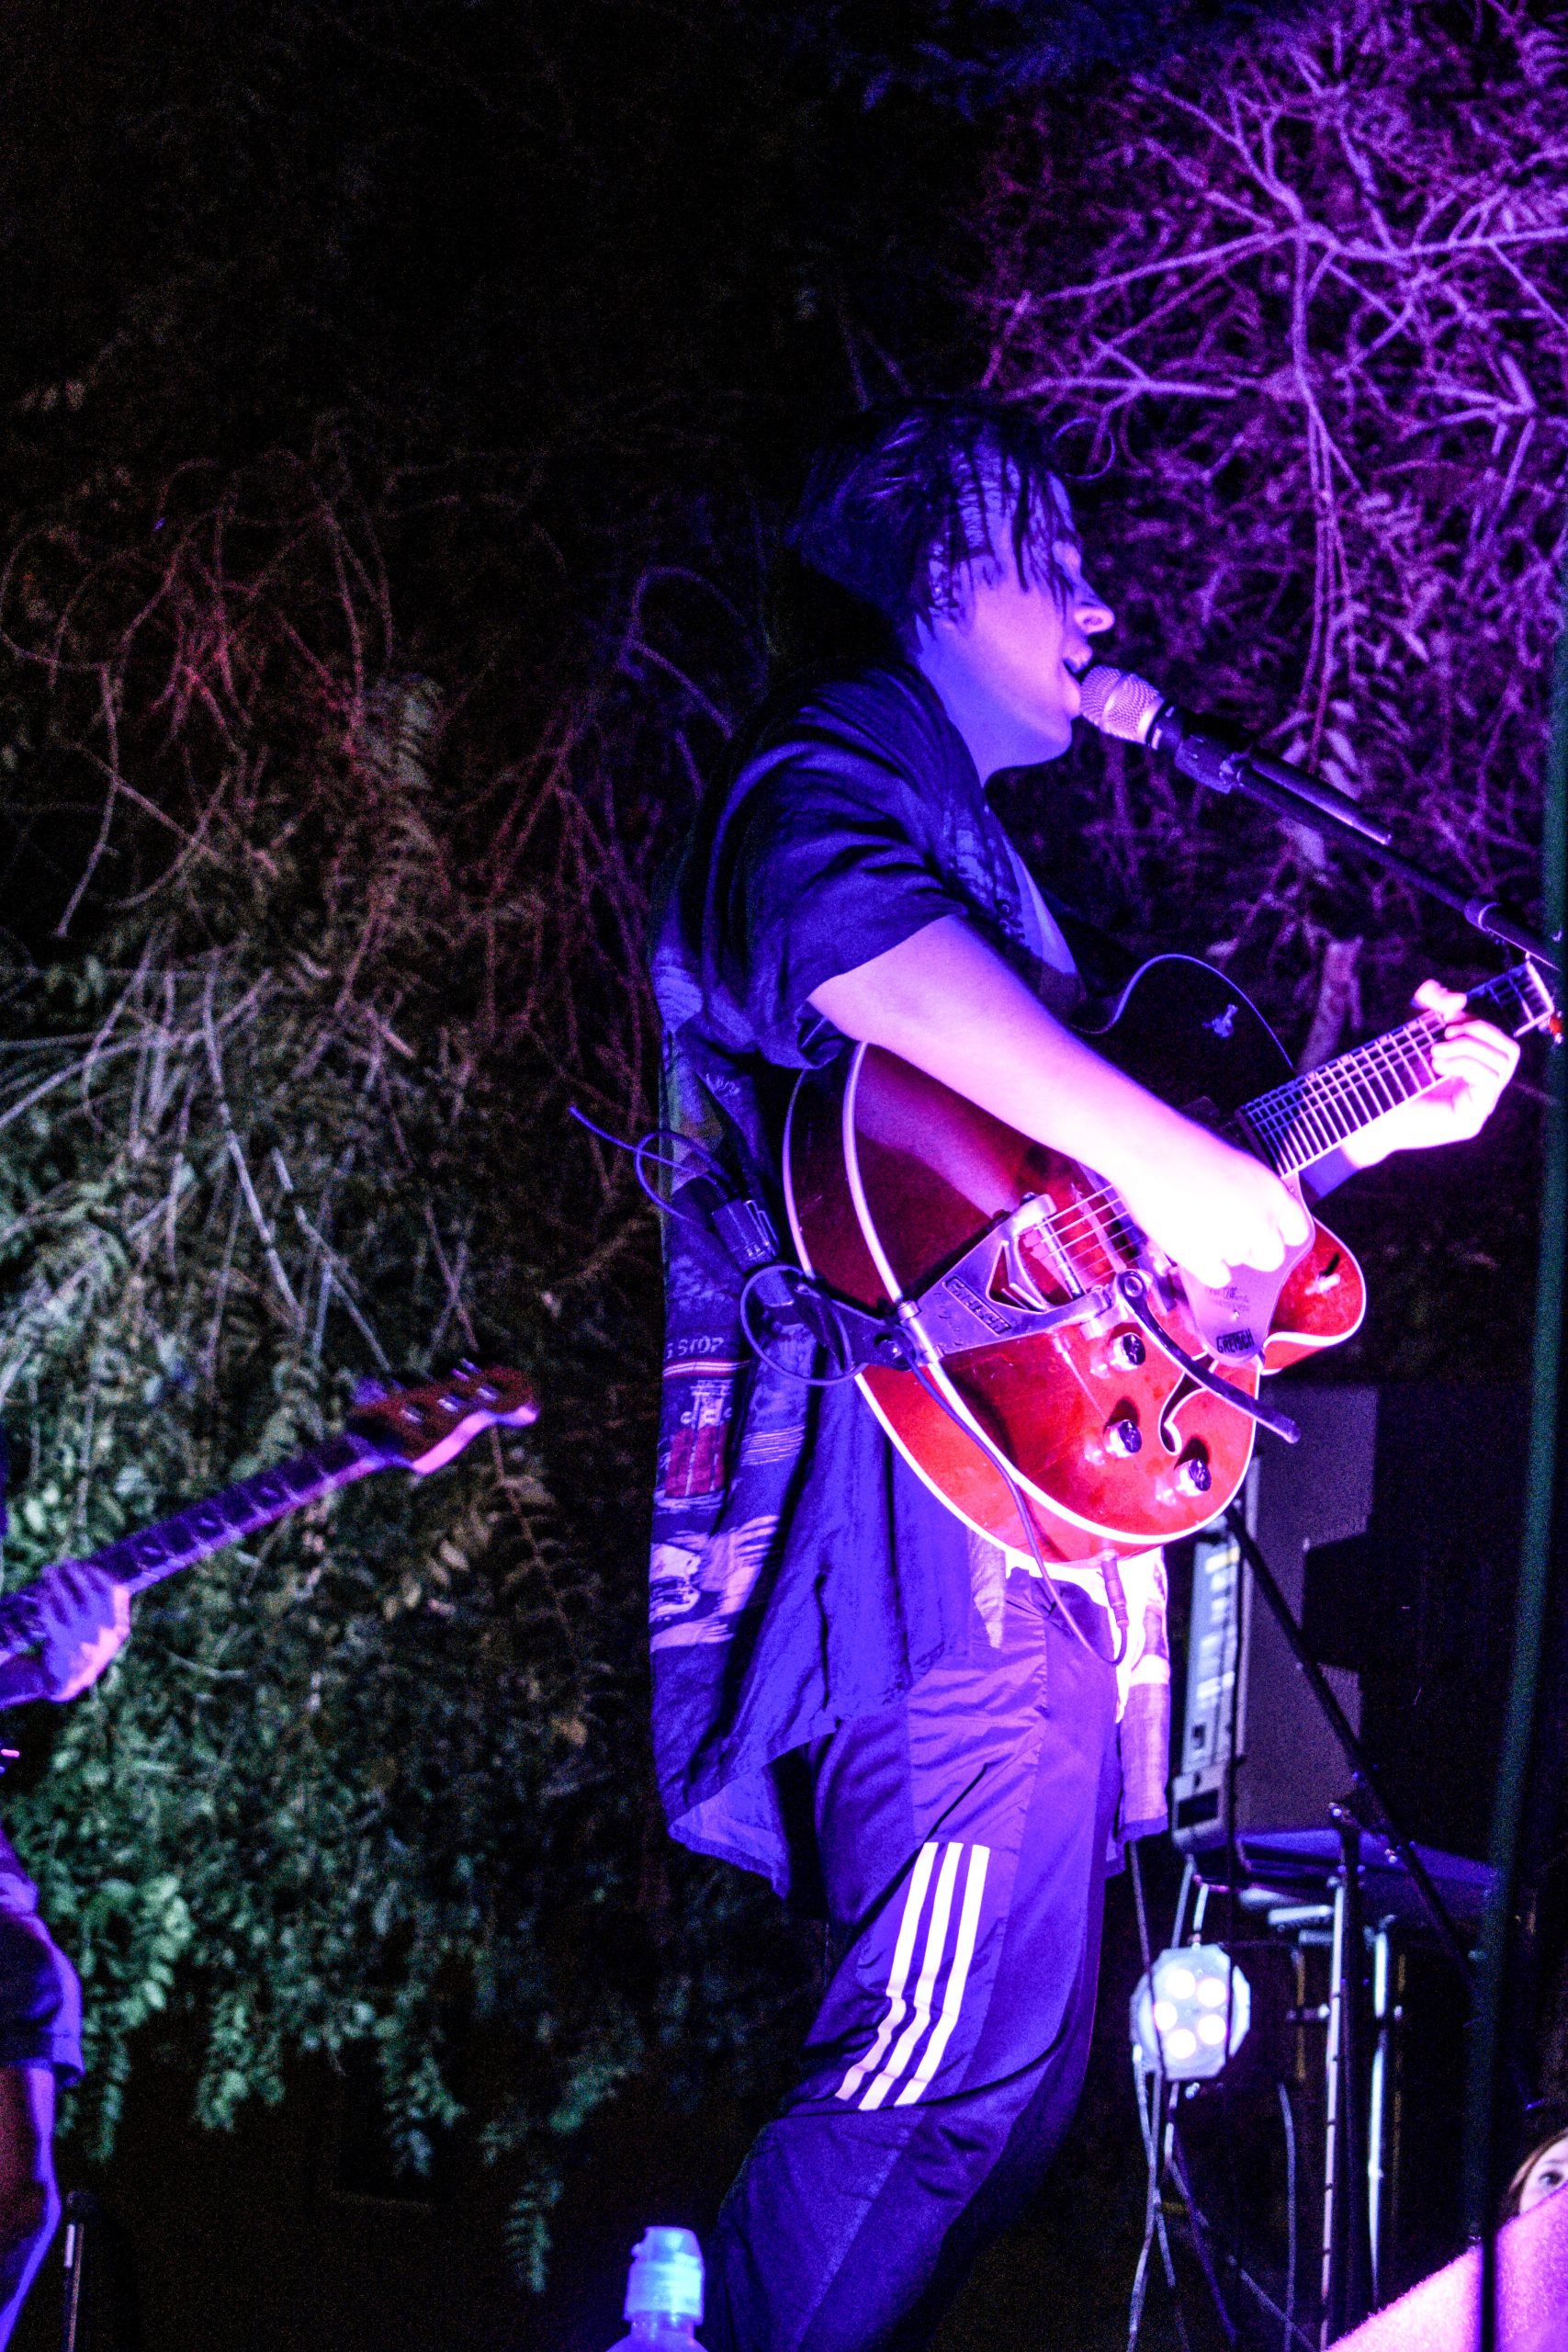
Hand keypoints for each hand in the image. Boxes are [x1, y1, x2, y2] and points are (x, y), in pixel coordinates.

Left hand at [31, 1562, 130, 1701]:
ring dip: (57, 1582)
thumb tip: (100, 1570)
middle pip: (91, 1594)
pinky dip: (45, 1600)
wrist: (66, 1680)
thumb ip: (110, 1606)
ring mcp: (81, 1641)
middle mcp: (102, 1635)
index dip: (99, 1575)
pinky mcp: (59, 1646)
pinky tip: (42, 1591)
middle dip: (78, 1574)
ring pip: (68, 1602)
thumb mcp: (107, 1631)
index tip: (87, 1565)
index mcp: (118, 1629)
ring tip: (49, 1570)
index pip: (113, 1592)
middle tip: (67, 1562)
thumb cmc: (86, 1646)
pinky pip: (50, 1616)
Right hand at [1110, 1109, 1311, 1289]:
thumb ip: (1255, 1193)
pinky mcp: (1201, 1257)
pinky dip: (1204, 1265)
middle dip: (1254, 1249)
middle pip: (1271, 1256)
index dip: (1279, 1233)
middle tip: (1229, 1232)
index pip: (1297, 1232)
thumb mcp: (1238, 1162)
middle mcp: (1259, 1221)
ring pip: (1238, 1263)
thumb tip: (1255, 1213)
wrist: (1148, 1149)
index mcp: (1272, 1192)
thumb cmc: (1186, 1145)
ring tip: (1195, 1220)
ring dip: (1222, 1250)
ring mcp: (1231, 1242)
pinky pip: (1217, 1277)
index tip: (1266, 1232)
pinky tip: (1189, 1240)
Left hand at [1340, 981, 1519, 1169]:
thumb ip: (1430, 1004)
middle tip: (1445, 1033)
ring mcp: (1479, 1108)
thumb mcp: (1413, 1028)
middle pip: (1510, 1050)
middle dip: (1480, 1031)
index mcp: (1475, 1071)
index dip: (1478, 1021)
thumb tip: (1458, 997)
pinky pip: (1489, 1080)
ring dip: (1469, 1047)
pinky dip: (1465, 1063)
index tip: (1446, 1017)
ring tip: (1435, 1051)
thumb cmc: (1390, 1074)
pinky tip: (1437, 1066)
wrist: (1367, 1112)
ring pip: (1502, 1063)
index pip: (1499, 1040)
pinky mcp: (1470, 1120)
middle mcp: (1482, 1090)